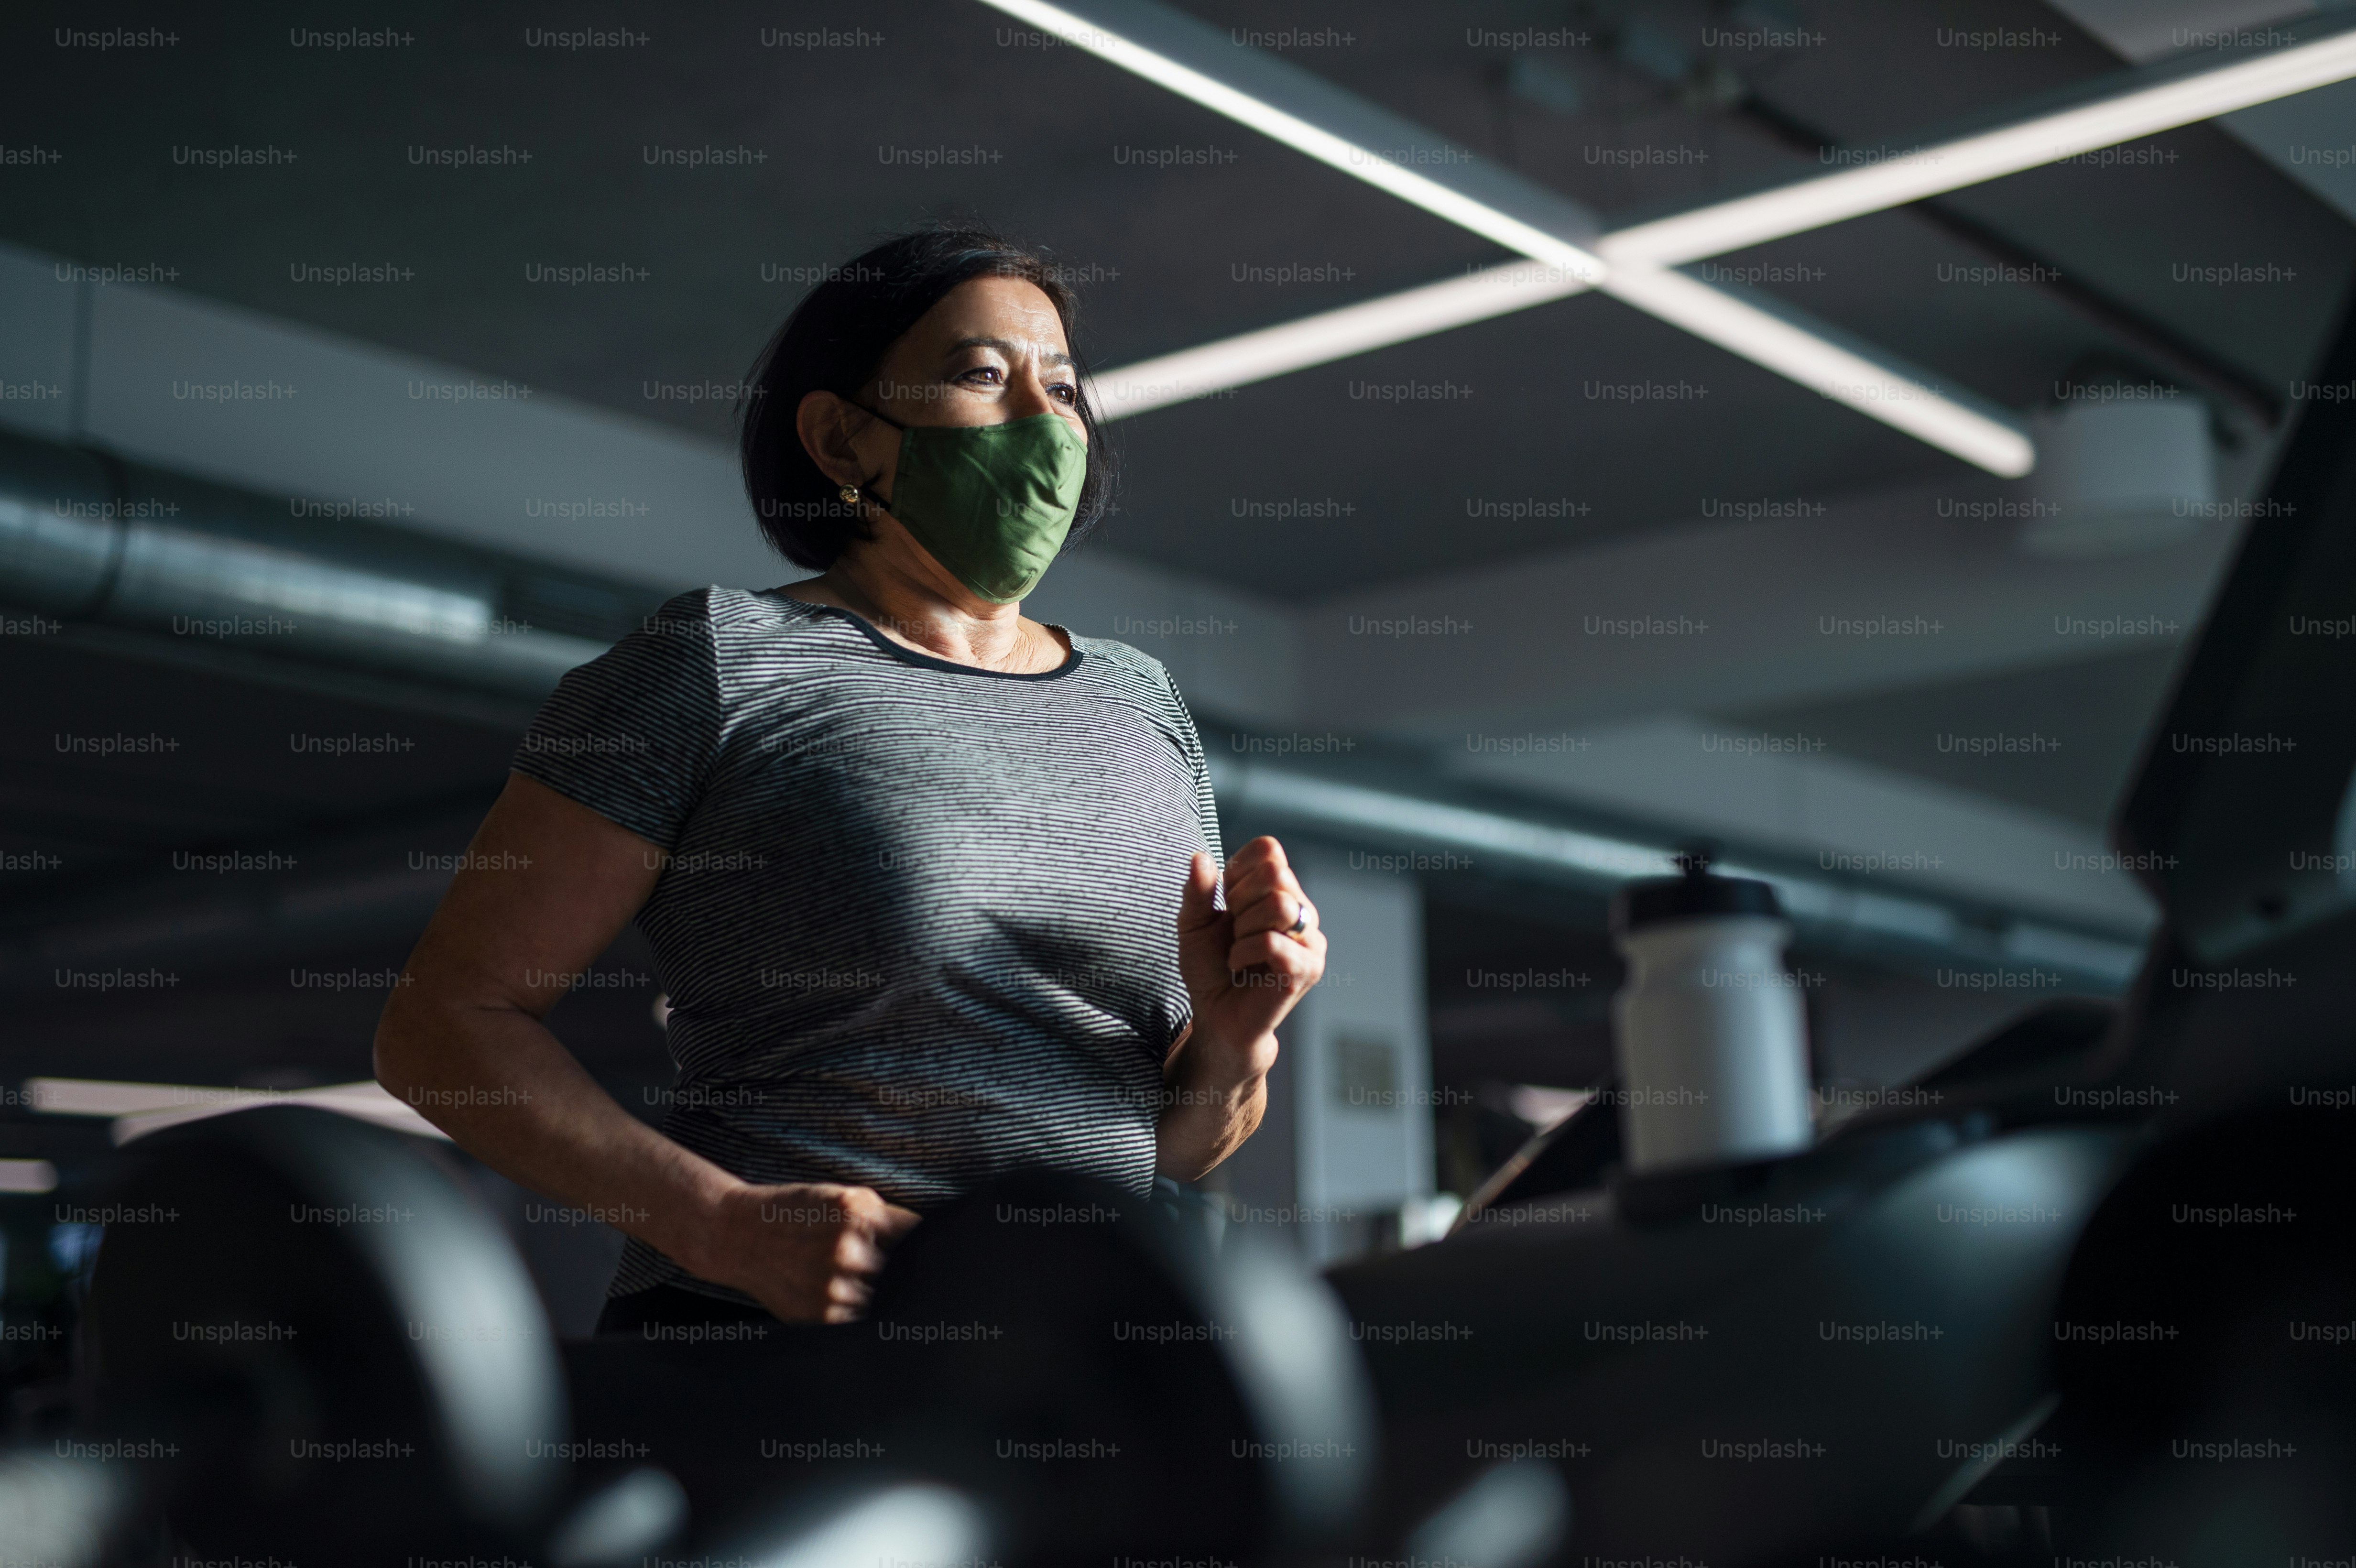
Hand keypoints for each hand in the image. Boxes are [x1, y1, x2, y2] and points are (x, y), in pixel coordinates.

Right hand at [689, 1180, 920, 1323]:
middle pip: (908, 1272)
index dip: (935, 1248)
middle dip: (915, 1276)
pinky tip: (868, 1311)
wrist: (739, 1235)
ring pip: (889, 1302)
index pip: (918, 1236)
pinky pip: (864, 1323)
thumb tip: (932, 1238)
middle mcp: (847, 1249)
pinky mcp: (821, 1315)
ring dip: (895, 1302)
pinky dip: (871, 1320)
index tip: (947, 1257)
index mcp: (858, 1214)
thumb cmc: (796, 1212)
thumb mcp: (843, 1198)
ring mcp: (833, 1286)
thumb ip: (886, 1217)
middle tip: (928, 1284)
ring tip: (894, 1300)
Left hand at [1175, 837, 1326, 1082]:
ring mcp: (1310, 940)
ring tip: (1239, 949)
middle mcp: (1301, 910)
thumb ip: (1197, 890)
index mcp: (1279, 891)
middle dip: (1239, 901)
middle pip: (1275, 873)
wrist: (1217, 1017)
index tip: (1227, 903)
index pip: (1268, 849)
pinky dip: (1243, 953)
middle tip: (1233, 931)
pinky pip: (1273, 942)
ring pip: (1280, 905)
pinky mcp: (1308, 969)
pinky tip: (1240, 966)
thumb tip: (1200, 857)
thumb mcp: (1193, 923)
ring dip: (1244, 928)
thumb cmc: (1209, 969)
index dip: (1237, 871)